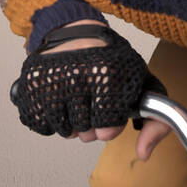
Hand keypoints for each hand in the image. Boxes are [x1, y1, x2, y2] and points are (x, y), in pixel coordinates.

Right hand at [16, 28, 171, 160]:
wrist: (76, 32)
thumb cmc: (110, 60)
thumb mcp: (142, 83)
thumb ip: (154, 121)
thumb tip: (143, 153)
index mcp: (108, 73)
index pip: (108, 127)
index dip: (111, 124)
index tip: (110, 111)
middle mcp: (78, 76)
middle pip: (86, 132)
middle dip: (93, 124)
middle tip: (93, 102)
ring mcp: (52, 80)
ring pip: (64, 131)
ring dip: (72, 122)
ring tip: (77, 99)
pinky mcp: (31, 84)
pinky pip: (41, 125)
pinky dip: (51, 119)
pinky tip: (60, 101)